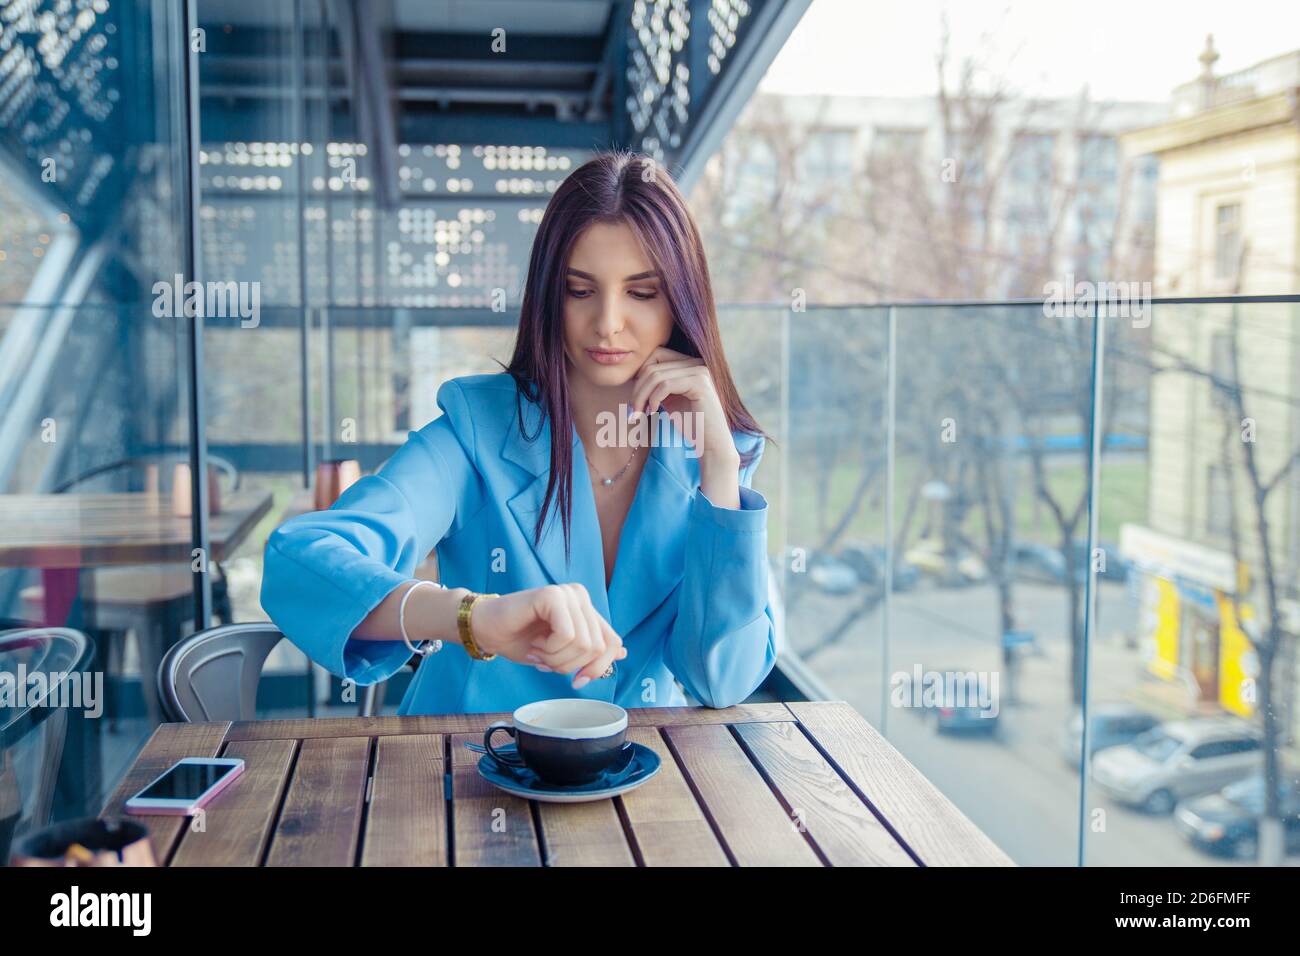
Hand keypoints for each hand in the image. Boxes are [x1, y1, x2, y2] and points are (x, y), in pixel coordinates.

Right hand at [469, 584, 625, 687]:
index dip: (599, 667)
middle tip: (545, 661)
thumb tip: (623, 652)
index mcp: (586, 608)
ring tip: (538, 651)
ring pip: (583, 644)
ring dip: (556, 659)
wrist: (486, 630)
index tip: (577, 681)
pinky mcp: (552, 595)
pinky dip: (550, 649)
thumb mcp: (561, 653)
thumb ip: (590, 649)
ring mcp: (567, 593)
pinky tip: (535, 643)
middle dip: (571, 665)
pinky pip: (566, 634)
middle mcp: (580, 596)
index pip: (613, 642)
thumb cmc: (521, 640)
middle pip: (599, 647)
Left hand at [629, 347, 737, 466]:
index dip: (641, 374)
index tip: (636, 398)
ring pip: (656, 375)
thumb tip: (633, 375)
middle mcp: (697, 363)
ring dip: (641, 396)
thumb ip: (657, 385)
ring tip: (639, 414)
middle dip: (637, 388)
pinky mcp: (700, 383)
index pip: (656, 355)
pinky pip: (665, 385)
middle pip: (653, 365)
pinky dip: (653, 398)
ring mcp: (700, 371)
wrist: (712, 444)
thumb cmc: (691, 424)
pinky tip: (653, 412)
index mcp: (690, 364)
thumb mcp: (670, 399)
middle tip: (633, 410)